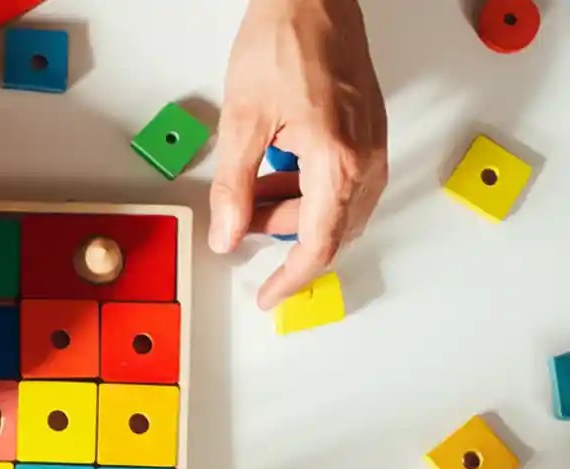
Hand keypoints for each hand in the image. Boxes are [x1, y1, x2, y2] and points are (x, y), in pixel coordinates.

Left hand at [211, 0, 388, 308]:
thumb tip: (225, 236)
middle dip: (282, 238)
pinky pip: (342, 180)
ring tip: (247, 195)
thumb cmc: (284, 43)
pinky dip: (307, 189)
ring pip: (336, 206)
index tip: (267, 296)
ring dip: (293, 212)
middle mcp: (365, 158)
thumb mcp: (241, 122)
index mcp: (338, 162)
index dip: (289, 279)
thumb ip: (232, 188)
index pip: (316, 245)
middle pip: (328, 229)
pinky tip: (274, 171)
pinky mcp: (366, 131)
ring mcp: (371, 144)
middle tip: (238, 227)